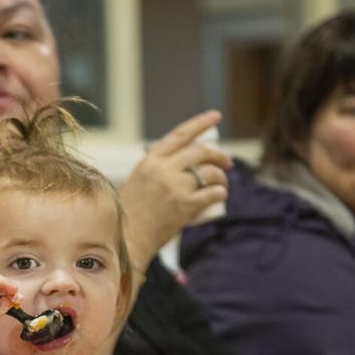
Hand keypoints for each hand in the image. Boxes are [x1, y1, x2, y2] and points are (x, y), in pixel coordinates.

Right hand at [119, 110, 231, 272]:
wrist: (127, 239)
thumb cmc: (128, 214)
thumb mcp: (137, 182)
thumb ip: (158, 170)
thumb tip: (185, 166)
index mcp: (150, 161)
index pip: (180, 134)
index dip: (200, 123)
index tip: (215, 116)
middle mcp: (164, 170)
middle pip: (201, 152)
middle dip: (219, 155)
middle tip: (227, 162)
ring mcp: (175, 187)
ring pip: (209, 173)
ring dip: (221, 177)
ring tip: (221, 184)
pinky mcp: (185, 206)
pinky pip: (213, 193)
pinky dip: (220, 193)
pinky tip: (219, 196)